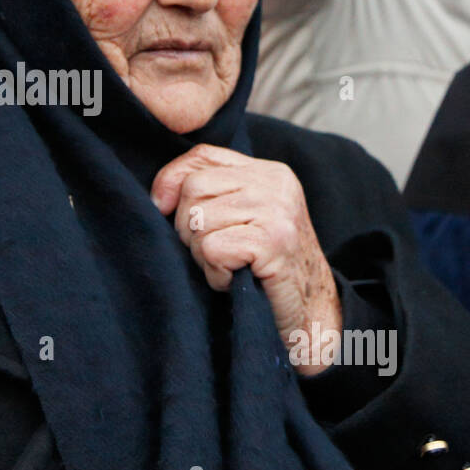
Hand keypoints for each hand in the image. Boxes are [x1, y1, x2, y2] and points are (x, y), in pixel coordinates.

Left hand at [151, 144, 341, 374]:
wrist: (311, 313)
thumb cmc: (265, 268)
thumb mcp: (240, 220)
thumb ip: (209, 194)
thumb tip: (158, 198)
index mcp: (268, 171)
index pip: (202, 156)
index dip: (171, 181)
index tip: (163, 209)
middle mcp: (276, 182)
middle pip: (193, 188)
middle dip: (188, 228)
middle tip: (215, 253)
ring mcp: (277, 209)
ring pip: (198, 220)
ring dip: (203, 256)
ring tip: (230, 267)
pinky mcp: (273, 240)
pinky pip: (212, 249)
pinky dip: (216, 273)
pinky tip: (236, 279)